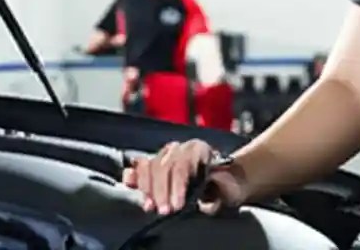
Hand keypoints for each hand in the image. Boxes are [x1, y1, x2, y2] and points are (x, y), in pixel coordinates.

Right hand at [123, 140, 248, 215]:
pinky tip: (128, 182)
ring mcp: (165, 155)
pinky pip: (140, 167)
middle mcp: (180, 148)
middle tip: (163, 211)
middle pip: (163, 165)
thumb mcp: (231, 187)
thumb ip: (221, 188)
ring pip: (150, 166)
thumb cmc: (228, 186)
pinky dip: (134, 175)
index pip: (183, 164)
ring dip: (147, 187)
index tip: (177, 206)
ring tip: (149, 207)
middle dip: (160, 190)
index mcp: (199, 149)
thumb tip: (208, 194)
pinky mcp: (154, 165)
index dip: (177, 185)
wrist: (226, 183)